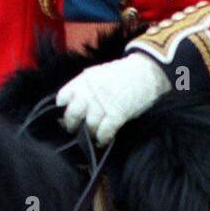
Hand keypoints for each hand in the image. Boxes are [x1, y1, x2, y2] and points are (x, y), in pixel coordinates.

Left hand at [55, 53, 169, 144]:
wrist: (147, 70)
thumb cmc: (123, 73)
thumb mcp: (98, 75)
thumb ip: (86, 89)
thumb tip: (76, 107)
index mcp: (84, 80)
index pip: (63, 98)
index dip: (61, 110)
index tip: (62, 117)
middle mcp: (90, 92)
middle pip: (73, 114)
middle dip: (72, 125)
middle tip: (75, 130)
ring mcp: (103, 104)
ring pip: (89, 125)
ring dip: (90, 133)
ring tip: (93, 135)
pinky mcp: (117, 114)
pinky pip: (104, 132)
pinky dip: (102, 138)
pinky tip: (103, 140)